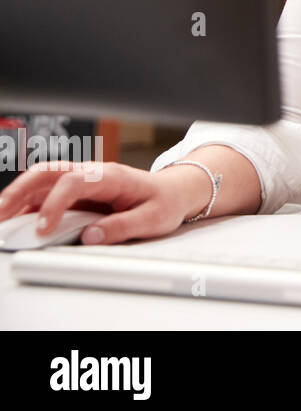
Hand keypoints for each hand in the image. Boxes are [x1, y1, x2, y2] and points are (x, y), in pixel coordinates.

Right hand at [0, 161, 191, 244]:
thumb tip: (90, 237)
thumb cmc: (164, 201)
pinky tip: (15, 219)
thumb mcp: (152, 218)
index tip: (44, 229)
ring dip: (16, 196)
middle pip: (47, 172)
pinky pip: (45, 192)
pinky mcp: (76, 191)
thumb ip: (122, 227)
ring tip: (0, 218)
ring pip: (41, 179)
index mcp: (110, 176)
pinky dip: (26, 204)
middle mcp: (91, 173)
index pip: (73, 183)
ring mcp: (82, 180)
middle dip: (19, 191)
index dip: (54, 204)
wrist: (174, 191)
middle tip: (0, 214)